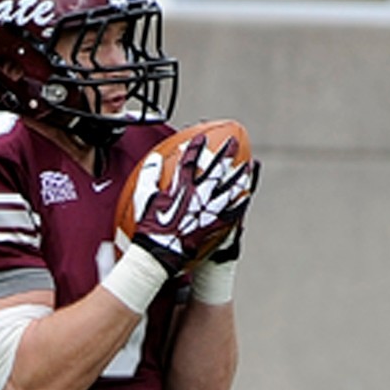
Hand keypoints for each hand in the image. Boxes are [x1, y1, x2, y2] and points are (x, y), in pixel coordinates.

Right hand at [133, 135, 253, 274]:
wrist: (158, 252)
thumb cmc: (149, 226)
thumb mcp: (143, 198)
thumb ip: (149, 175)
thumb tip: (154, 157)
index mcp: (180, 187)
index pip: (190, 160)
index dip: (196, 147)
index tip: (201, 137)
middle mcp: (197, 195)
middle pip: (215, 170)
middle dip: (225, 154)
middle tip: (233, 142)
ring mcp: (208, 210)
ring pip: (228, 189)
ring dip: (238, 176)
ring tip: (246, 167)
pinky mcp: (213, 225)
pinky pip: (230, 213)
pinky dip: (239, 204)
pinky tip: (246, 197)